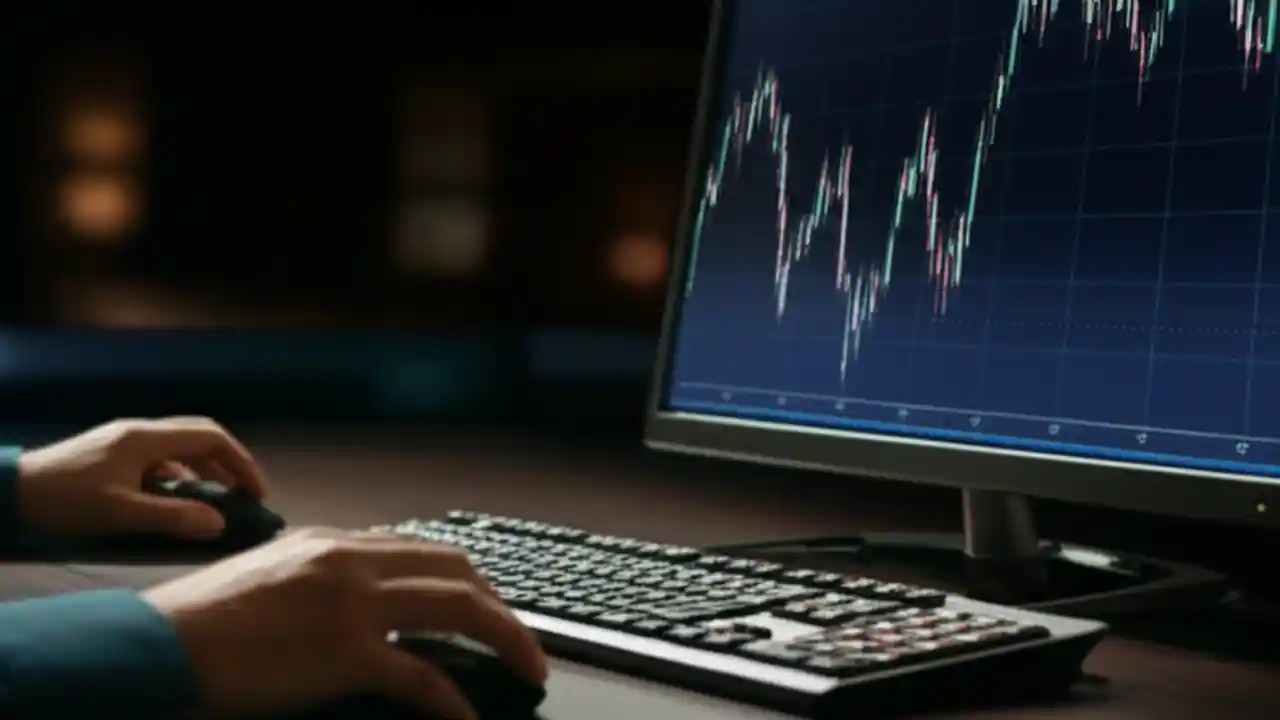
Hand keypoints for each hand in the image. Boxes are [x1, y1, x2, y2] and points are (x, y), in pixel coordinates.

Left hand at [17, 417, 266, 539]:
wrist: (8, 493)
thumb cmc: (65, 501)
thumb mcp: (120, 513)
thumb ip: (173, 517)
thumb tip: (220, 523)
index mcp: (147, 438)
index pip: (211, 437)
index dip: (240, 462)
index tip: (255, 492)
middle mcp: (140, 433)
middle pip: (199, 439)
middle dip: (228, 466)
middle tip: (244, 497)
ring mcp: (124, 443)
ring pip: (178, 452)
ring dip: (203, 475)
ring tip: (215, 504)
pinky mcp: (111, 457)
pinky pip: (158, 463)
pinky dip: (178, 481)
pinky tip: (174, 504)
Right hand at [143, 527, 547, 718]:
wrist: (158, 644)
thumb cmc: (203, 621)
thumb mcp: (272, 576)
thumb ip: (322, 579)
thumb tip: (363, 604)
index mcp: (333, 542)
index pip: (421, 550)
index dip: (465, 578)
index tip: (487, 603)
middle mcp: (351, 560)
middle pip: (456, 569)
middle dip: (499, 604)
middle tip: (521, 637)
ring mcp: (353, 603)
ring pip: (461, 608)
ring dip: (506, 638)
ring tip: (529, 667)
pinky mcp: (346, 652)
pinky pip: (424, 677)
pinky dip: (454, 702)